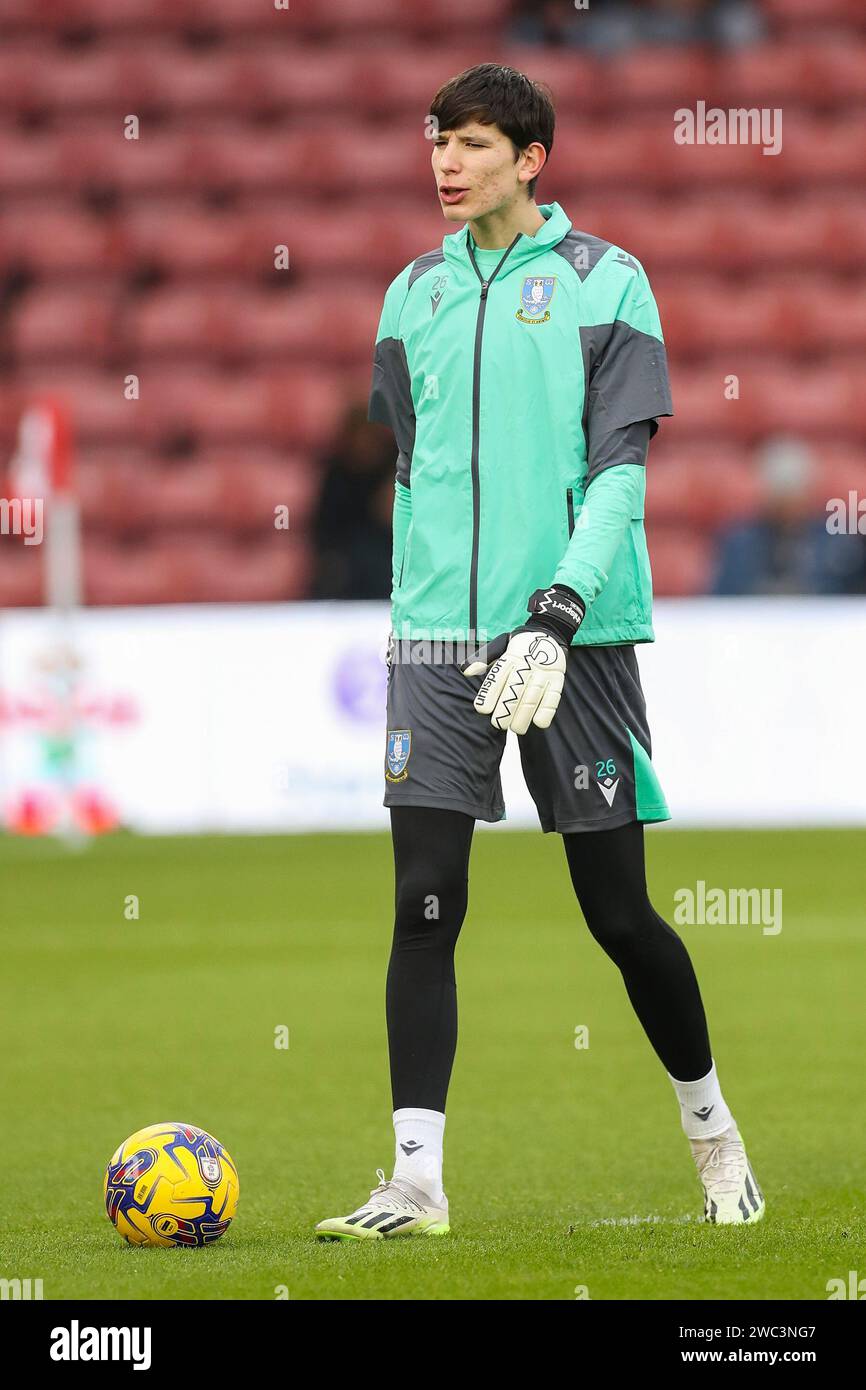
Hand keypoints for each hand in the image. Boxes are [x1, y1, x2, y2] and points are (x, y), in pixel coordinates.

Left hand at [461, 585, 584, 734]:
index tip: (482, 709)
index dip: (490, 694)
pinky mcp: (558, 679)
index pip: (498, 676)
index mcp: (511, 657)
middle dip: (506, 709)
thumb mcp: (500, 646)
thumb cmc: (519, 646)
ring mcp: (544, 672)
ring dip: (524, 715)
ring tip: (516, 729)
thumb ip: (483, 659)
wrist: (548, 633)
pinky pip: (554, 696)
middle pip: (516, 689)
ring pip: (533, 696)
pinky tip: (538, 722)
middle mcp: (527, 664)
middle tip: (498, 724)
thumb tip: (466, 671)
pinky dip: (547, 710)